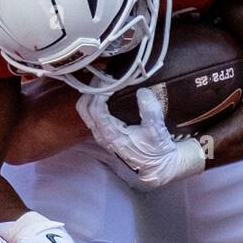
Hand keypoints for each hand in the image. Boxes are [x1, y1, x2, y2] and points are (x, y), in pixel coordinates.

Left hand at [77, 87, 207, 186]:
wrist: (157, 166)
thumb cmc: (157, 149)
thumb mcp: (157, 130)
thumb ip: (150, 111)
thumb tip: (142, 92)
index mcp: (112, 136)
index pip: (96, 110)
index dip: (100, 92)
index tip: (111, 80)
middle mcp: (102, 136)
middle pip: (85, 109)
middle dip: (91, 90)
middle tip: (104, 76)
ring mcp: (102, 135)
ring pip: (86, 111)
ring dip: (92, 94)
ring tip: (105, 81)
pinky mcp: (106, 133)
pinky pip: (93, 114)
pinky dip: (96, 100)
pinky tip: (107, 92)